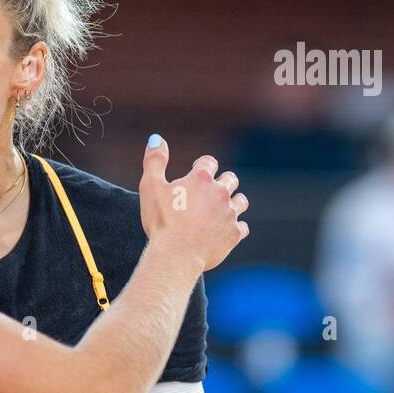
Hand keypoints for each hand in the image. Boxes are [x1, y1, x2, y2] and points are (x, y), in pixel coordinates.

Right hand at [138, 135, 249, 272]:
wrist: (175, 254)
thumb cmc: (161, 221)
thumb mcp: (150, 186)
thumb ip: (154, 160)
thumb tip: (156, 138)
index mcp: (201, 178)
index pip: (209, 162)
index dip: (202, 166)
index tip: (195, 172)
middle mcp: (220, 192)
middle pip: (230, 179)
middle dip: (222, 182)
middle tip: (209, 192)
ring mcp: (230, 213)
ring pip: (241, 201)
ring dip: (233, 202)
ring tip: (220, 209)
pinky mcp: (234, 233)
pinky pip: (242, 226)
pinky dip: (235, 227)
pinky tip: (225, 229)